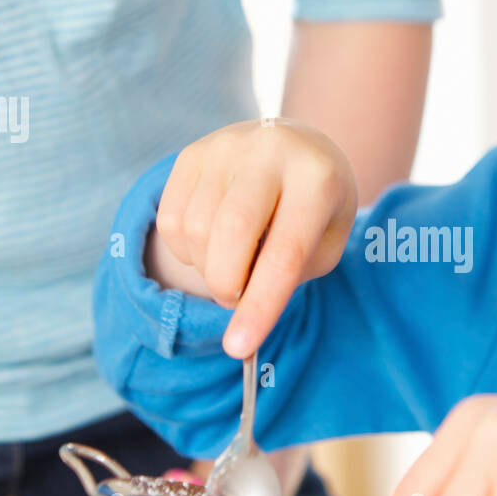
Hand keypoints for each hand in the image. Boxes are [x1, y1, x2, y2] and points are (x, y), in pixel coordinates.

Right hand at [148, 118, 357, 357]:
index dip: (261, 304)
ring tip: (235, 261)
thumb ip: (288, 278)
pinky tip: (212, 242)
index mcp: (317, 178)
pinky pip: (171, 221)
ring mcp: (226, 147)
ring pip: (194, 231)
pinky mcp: (193, 153)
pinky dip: (186, 250)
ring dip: (208, 268)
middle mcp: (270, 152)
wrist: (298, 147)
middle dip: (227, 286)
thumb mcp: (326, 243)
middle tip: (237, 298)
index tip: (238, 348)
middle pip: (230, 235)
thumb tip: (238, 322)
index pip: (285, 252)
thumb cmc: (316, 210)